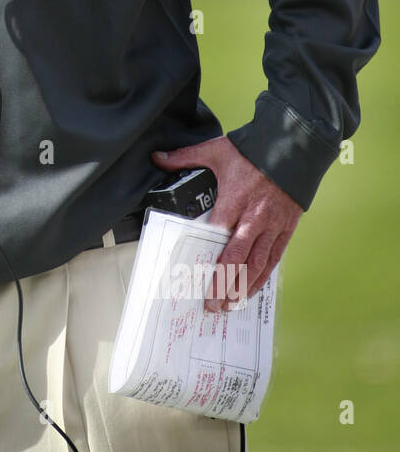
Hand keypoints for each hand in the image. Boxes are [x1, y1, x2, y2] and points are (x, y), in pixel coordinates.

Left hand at [151, 136, 301, 310]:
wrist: (294, 146)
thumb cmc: (254, 151)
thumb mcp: (216, 150)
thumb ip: (186, 157)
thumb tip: (158, 157)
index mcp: (234, 201)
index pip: (217, 236)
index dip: (208, 259)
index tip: (195, 278)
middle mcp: (254, 218)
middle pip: (238, 258)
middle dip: (224, 284)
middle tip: (212, 305)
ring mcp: (273, 226)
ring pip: (258, 264)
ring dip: (243, 287)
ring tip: (230, 305)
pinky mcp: (286, 228)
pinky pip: (274, 258)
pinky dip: (263, 277)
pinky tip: (252, 290)